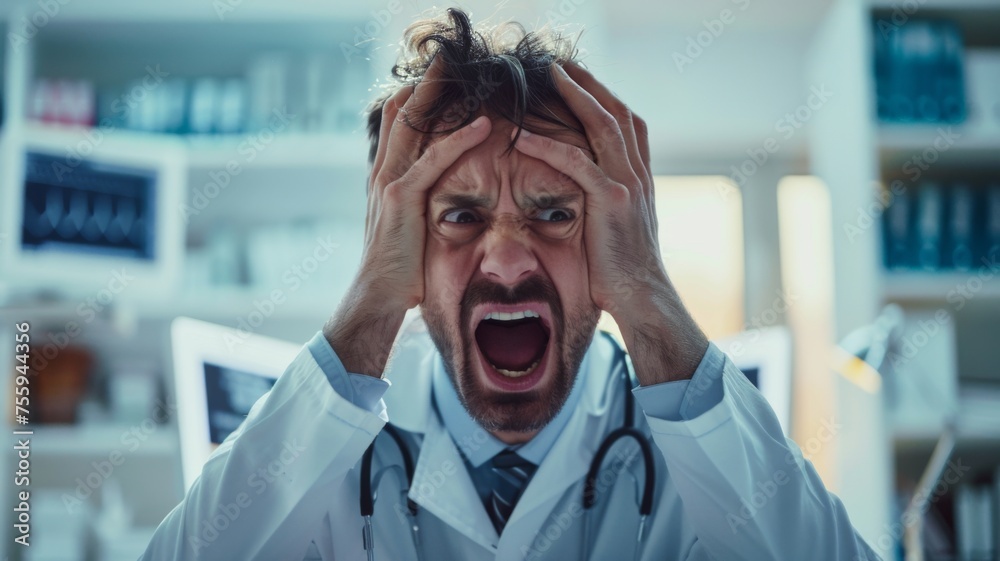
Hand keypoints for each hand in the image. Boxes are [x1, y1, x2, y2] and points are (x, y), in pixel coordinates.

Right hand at [325, 61, 492, 376]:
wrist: (376, 297)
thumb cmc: (399, 269)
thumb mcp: (410, 227)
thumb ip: (421, 205)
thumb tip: (445, 198)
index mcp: (385, 175)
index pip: (398, 120)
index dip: (418, 95)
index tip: (445, 77)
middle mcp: (383, 171)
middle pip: (401, 109)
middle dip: (427, 82)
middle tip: (453, 58)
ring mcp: (389, 182)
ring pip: (414, 124)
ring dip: (442, 96)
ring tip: (467, 72)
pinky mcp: (400, 198)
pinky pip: (433, 159)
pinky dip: (459, 139)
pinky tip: (483, 124)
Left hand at [512, 63, 707, 382]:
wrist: (644, 300)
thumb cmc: (623, 275)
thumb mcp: (619, 232)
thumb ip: (607, 207)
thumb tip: (585, 199)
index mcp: (640, 180)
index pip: (628, 123)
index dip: (605, 96)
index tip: (580, 79)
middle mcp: (638, 175)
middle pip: (617, 112)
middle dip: (589, 84)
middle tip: (560, 64)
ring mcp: (629, 185)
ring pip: (603, 125)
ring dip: (574, 96)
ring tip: (547, 77)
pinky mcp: (612, 202)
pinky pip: (578, 163)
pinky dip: (550, 146)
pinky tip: (524, 136)